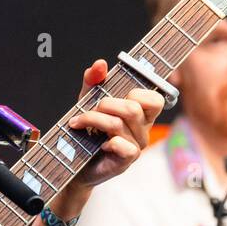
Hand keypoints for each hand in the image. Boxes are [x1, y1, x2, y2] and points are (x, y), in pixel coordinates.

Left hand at [66, 59, 165, 190]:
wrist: (72, 161)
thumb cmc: (86, 130)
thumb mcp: (87, 101)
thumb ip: (94, 81)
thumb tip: (100, 64)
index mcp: (140, 115)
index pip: (155, 99)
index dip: (136, 93)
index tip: (116, 95)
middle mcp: (142, 130)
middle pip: (133, 108)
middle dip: (105, 104)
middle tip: (90, 110)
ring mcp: (136, 147)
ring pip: (119, 124)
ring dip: (93, 119)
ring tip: (79, 123)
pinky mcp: (126, 162)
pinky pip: (123, 146)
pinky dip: (106, 142)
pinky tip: (97, 144)